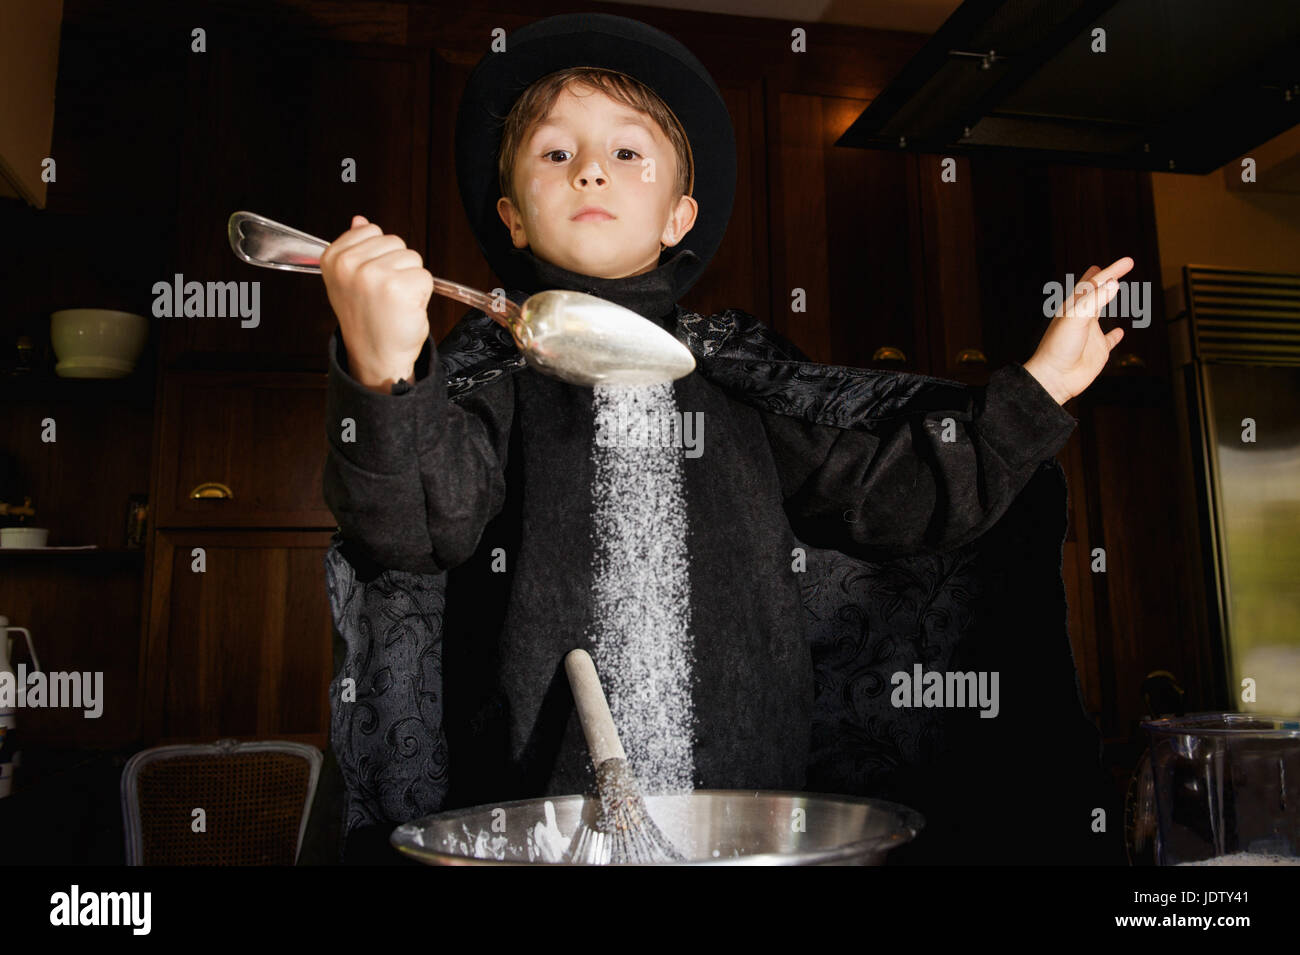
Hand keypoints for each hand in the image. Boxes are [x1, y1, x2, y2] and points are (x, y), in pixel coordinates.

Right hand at [319, 214, 432, 391]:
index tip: (370, 282)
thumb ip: (356, 247)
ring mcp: (372, 274)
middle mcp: (349, 264)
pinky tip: (405, 309)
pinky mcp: (398, 286)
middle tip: (385, 295)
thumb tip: (360, 220)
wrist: (376, 356)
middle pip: (395, 241)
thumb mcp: (350, 280)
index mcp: (333, 258)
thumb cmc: (367, 320)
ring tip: (395, 303)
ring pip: (412, 257)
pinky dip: (422, 294)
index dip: (379, 256)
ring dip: (410, 280)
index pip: (371, 230)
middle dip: (397, 266)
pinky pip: (425, 276)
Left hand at [1023, 257, 1131, 404]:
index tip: (1128, 262)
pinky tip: (1120, 332)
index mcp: (1073, 308)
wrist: (1055, 378)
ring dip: (1108, 302)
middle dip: (1108, 279)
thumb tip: (1113, 283)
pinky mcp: (1097, 351)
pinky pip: (1109, 341)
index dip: (1111, 271)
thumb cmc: (1059, 347)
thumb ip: (1095, 300)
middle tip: (1119, 268)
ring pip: (1101, 313)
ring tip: (1115, 290)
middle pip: (1097, 294)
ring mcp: (1090, 334)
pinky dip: (1115, 335)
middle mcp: (1081, 319)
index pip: (1095, 283)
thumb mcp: (1076, 318)